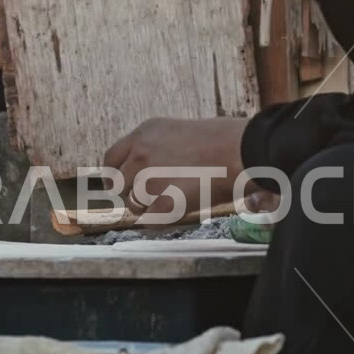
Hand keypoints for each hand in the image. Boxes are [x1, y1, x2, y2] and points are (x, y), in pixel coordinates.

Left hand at [103, 117, 248, 219]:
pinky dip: (163, 220)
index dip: (118, 175)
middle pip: (119, 184)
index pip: (111, 158)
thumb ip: (157, 149)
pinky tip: (181, 209)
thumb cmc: (223, 143)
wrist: (242, 151)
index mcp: (144, 133)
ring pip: (135, 203)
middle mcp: (140, 153)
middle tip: (156, 196)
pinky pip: (150, 221)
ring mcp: (148, 177)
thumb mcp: (180, 133)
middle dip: (133, 193)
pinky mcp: (162, 201)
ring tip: (179, 196)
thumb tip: (146, 171)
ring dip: (151, 206)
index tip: (124, 185)